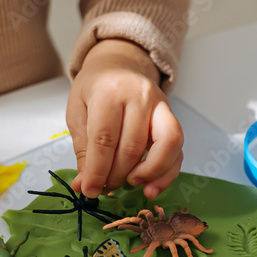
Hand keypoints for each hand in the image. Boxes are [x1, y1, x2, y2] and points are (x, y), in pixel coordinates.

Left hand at [67, 39, 183, 199]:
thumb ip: (83, 150)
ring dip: (150, 173)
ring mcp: (161, 105)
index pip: (105, 139)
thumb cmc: (95, 89)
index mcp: (109, 92)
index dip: (98, 171)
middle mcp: (140, 96)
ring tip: (132, 184)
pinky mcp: (173, 117)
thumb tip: (86, 185)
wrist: (120, 65)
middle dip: (118, 175)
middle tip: (106, 187)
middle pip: (133, 146)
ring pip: (167, 144)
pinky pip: (178, 149)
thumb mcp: (78, 113)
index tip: (90, 190)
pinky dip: (167, 172)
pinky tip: (151, 186)